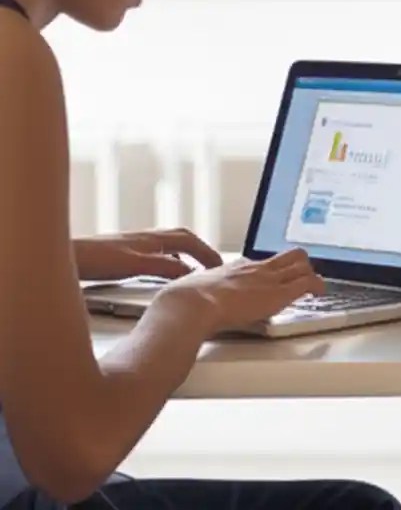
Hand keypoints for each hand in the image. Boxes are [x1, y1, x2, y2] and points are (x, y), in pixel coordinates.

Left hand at [74, 228, 224, 281]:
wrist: (68, 256)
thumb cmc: (97, 258)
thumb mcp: (136, 265)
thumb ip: (165, 266)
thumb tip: (191, 271)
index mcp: (153, 239)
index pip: (190, 241)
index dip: (207, 254)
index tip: (221, 268)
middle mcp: (147, 238)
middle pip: (183, 239)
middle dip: (201, 251)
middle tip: (213, 266)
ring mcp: (135, 245)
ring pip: (170, 246)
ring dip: (186, 255)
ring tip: (195, 271)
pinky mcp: (125, 254)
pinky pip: (157, 255)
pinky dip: (169, 261)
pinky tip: (164, 274)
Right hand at [153, 248, 324, 334]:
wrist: (190, 305)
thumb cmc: (184, 302)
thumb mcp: (190, 292)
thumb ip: (193, 295)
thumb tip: (177, 303)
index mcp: (235, 268)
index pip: (261, 263)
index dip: (271, 270)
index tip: (273, 277)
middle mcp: (255, 268)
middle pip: (287, 254)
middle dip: (299, 264)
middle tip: (302, 276)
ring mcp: (268, 278)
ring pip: (302, 262)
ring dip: (310, 273)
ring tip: (314, 285)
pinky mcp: (278, 292)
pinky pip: (307, 282)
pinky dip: (317, 286)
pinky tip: (319, 293)